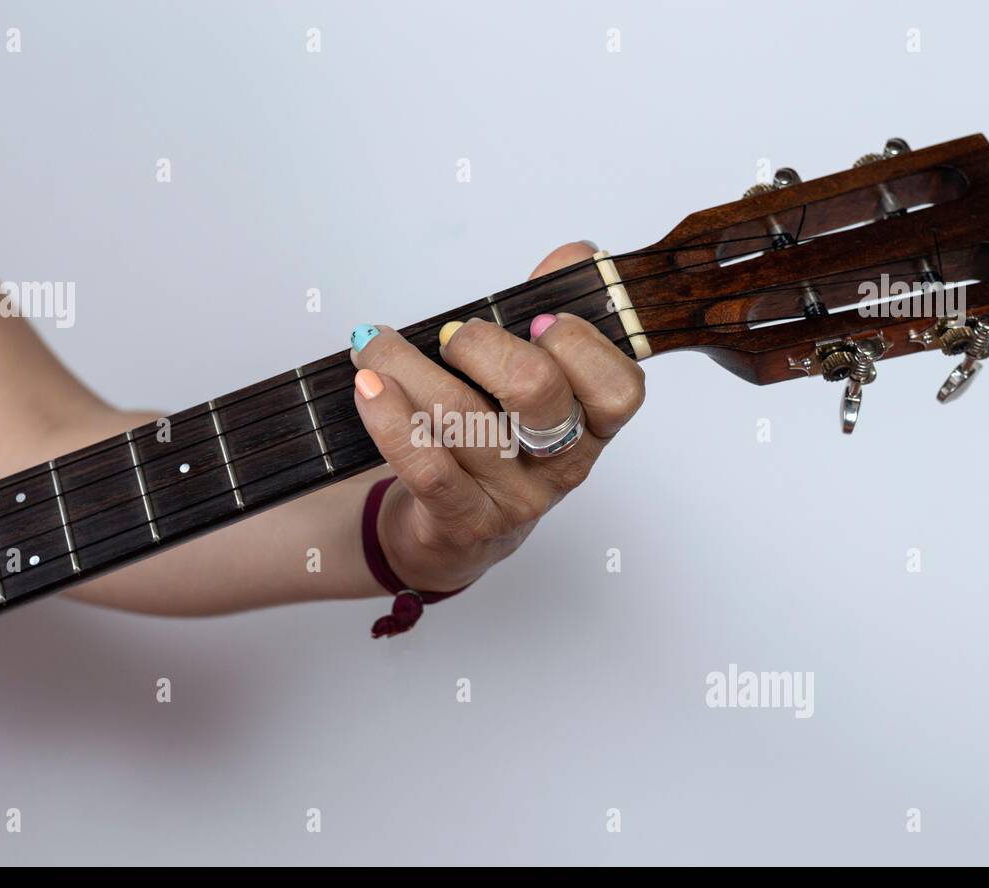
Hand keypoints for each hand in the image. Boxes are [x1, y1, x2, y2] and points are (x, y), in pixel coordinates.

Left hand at [349, 241, 645, 592]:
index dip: (581, 345)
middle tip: (451, 338)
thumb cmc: (492, 442)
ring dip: (404, 364)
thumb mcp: (528, 380)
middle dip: (481, 344)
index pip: (619, 388)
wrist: (449, 532)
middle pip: (536, 390)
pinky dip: (390, 416)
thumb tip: (575, 254)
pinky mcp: (463, 521)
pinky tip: (369, 386)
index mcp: (592, 426)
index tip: (539, 321)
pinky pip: (426, 465)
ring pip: (460, 416)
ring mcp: (513, 499)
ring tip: (373, 345)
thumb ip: (550, 311)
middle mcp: (562, 465)